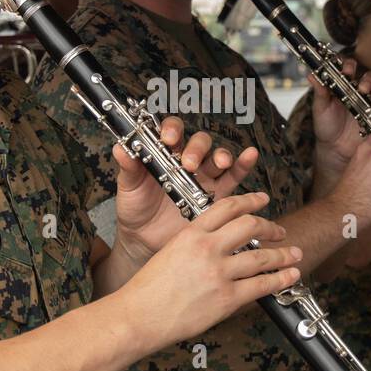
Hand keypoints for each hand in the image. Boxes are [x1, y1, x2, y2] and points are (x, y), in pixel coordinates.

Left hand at [111, 115, 258, 261]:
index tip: (168, 139)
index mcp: (165, 154)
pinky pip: (234, 177)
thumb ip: (128, 168)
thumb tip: (120, 148)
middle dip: (196, 149)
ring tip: (220, 162)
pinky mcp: (217, 196)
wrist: (144, 240)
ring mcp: (203, 178)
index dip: (172, 130)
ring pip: (218, 158)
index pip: (172, 132)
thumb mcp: (128, 188)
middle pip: (199, 143)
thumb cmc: (136, 208)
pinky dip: (244, 165)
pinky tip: (250, 156)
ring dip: (222, 156)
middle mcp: (187, 161)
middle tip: (189, 164)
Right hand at [120, 191, 301, 349]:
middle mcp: (208, 249)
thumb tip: (218, 243)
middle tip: (280, 230)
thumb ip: (194, 243)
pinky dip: (280, 279)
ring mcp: (219, 273)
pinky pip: (261, 285)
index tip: (262, 199)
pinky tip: (290, 276)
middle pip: (250, 226)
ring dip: (283, 254)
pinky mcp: (226, 298)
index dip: (250, 200)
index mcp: (191, 233)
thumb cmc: (148, 289)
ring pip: (261, 257)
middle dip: (270, 226)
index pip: (228, 207)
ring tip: (294, 253)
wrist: (138, 316)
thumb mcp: (169, 252)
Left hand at [310, 57, 370, 174]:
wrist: (335, 149)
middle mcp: (361, 91)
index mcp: (345, 85)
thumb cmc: (326, 126)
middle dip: (368, 80)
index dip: (349, 66)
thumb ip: (319, 92)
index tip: (347, 71)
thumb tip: (311, 75)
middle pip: (370, 77)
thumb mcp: (320, 108)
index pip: (349, 68)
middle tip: (363, 88)